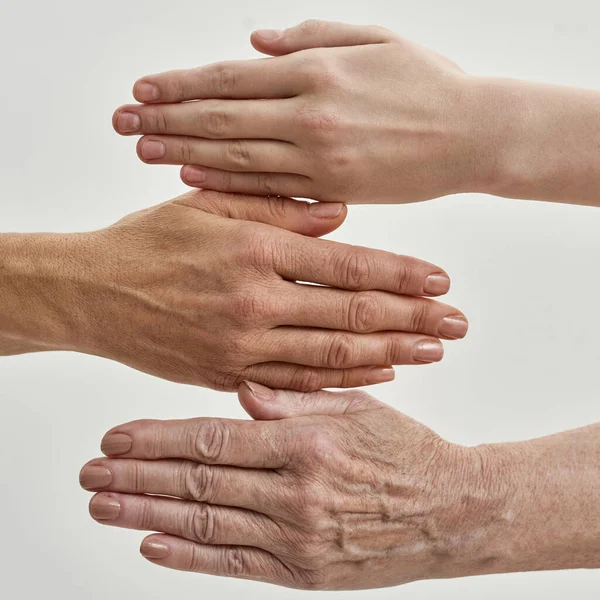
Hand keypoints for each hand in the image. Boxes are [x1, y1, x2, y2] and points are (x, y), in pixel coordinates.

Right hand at [5, 190, 466, 389]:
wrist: (91, 293)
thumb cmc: (148, 241)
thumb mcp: (208, 206)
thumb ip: (277, 209)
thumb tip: (342, 215)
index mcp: (254, 250)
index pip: (347, 265)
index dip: (399, 274)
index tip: (441, 280)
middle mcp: (254, 301)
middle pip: (352, 314)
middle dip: (412, 318)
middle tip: (458, 324)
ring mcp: (242, 345)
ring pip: (333, 355)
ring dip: (390, 352)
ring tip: (433, 350)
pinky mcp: (228, 375)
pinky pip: (297, 383)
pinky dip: (342, 380)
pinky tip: (380, 374)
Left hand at [80, 385, 501, 589]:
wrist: (452, 512)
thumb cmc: (406, 452)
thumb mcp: (359, 408)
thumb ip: (296, 398)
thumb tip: (242, 390)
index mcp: (307, 444)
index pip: (215, 440)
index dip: (160, 439)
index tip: (118, 437)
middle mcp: (297, 493)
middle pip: (198, 483)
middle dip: (137, 476)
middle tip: (91, 473)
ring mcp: (299, 538)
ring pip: (206, 524)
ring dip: (147, 514)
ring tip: (104, 505)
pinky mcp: (305, 573)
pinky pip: (236, 564)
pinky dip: (189, 556)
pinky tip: (151, 545)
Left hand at [113, 20, 485, 203]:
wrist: (474, 136)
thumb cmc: (427, 84)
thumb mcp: (374, 39)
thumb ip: (311, 37)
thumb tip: (256, 38)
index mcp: (317, 71)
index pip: (230, 78)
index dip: (181, 85)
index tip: (142, 91)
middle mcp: (310, 113)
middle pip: (221, 117)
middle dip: (166, 119)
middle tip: (121, 124)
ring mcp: (318, 156)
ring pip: (236, 154)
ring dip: (184, 150)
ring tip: (144, 150)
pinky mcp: (331, 188)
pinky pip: (268, 186)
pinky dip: (227, 181)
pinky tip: (192, 177)